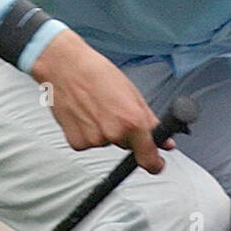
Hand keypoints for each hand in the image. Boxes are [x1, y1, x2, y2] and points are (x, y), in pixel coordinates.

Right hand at [29, 30, 172, 171]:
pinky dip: (87, 132)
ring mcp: (94, 140)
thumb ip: (151, 122)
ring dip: (104, 131)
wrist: (65, 67)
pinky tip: (84, 114)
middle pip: (127, 145)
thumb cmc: (98, 74)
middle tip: (113, 110)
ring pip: (107, 143)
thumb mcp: (133, 94)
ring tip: (96, 107)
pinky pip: (88, 143)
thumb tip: (165, 143)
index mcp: (132, 122)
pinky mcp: (76, 142)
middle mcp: (113, 134)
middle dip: (125, 133)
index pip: (148, 158)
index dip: (155, 164)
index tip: (156, 164)